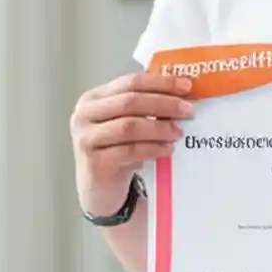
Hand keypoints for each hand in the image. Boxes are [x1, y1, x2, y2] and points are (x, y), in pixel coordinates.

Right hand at [70, 72, 194, 215]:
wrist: (100, 189)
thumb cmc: (116, 151)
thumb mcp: (126, 124)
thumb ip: (144, 108)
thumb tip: (182, 97)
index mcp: (94, 99)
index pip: (131, 82)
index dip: (160, 83)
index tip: (186, 86)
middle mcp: (85, 115)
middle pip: (130, 102)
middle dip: (163, 104)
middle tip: (187, 110)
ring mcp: (86, 139)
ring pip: (129, 126)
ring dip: (159, 128)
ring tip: (178, 132)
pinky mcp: (95, 163)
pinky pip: (129, 151)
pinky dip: (152, 148)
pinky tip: (168, 149)